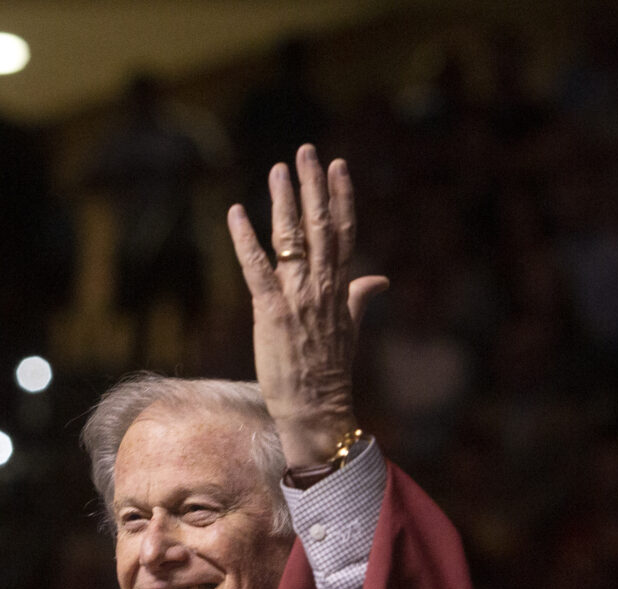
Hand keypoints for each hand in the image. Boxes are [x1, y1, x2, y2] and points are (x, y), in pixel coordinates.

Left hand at [228, 145, 388, 468]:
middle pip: (320, 227)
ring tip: (278, 169)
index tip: (338, 166)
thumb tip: (381, 279)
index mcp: (339, 290)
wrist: (317, 409)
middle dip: (313, 186)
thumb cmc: (330, 372)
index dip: (341, 197)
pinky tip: (236, 212)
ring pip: (292, 240)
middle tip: (305, 151)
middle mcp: (321, 288)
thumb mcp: (351, 329)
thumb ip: (362, 298)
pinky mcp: (270, 312)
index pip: (344, 233)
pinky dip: (244, 240)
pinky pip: (256, 268)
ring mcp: (297, 299)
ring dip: (284, 202)